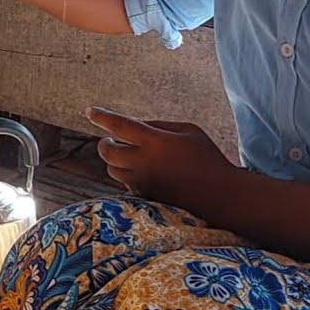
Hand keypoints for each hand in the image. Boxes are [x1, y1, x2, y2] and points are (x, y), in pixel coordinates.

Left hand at [85, 106, 239, 210]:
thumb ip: (158, 125)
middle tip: (112, 139)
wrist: (220, 195)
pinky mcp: (145, 197)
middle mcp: (145, 163)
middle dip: (105, 143)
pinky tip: (143, 172)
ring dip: (115, 160)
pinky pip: (125, 183)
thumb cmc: (206, 157)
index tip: (89, 111)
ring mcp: (143, 183)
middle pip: (107, 152)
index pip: (120, 125)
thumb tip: (133, 125)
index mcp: (156, 142)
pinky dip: (127, 175)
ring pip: (112, 169)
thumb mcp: (188, 131)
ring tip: (131, 155)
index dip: (102, 117)